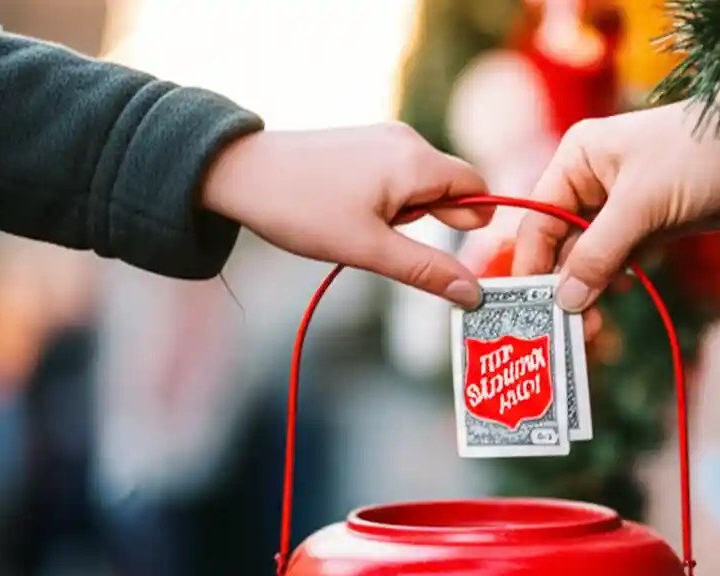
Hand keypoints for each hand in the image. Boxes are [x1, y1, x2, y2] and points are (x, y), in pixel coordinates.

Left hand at [202, 123, 493, 307]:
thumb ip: (426, 271)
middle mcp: (407, 141)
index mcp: (417, 161)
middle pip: (453, 186)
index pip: (478, 188)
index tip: (448, 253)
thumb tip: (472, 293)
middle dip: (439, 221)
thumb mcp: (369, 250)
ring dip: (410, 214)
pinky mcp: (364, 143)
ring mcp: (384, 138)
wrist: (240, 173)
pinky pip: (400, 175)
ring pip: (425, 183)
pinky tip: (355, 214)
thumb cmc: (302, 209)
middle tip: (395, 244)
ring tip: (366, 229)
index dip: (472, 224)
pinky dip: (392, 200)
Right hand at [513, 102, 719, 311]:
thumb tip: (565, 298)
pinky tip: (613, 301)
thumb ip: (599, 251)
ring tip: (591, 326)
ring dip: (588, 289)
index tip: (528, 306)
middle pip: (560, 242)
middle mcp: (592, 180)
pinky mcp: (648, 224)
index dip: (532, 263)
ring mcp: (620, 205)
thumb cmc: (701, 154)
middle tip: (565, 326)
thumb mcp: (643, 203)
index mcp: (578, 160)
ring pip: (588, 256)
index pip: (538, 218)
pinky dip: (613, 282)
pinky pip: (617, 260)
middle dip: (562, 283)